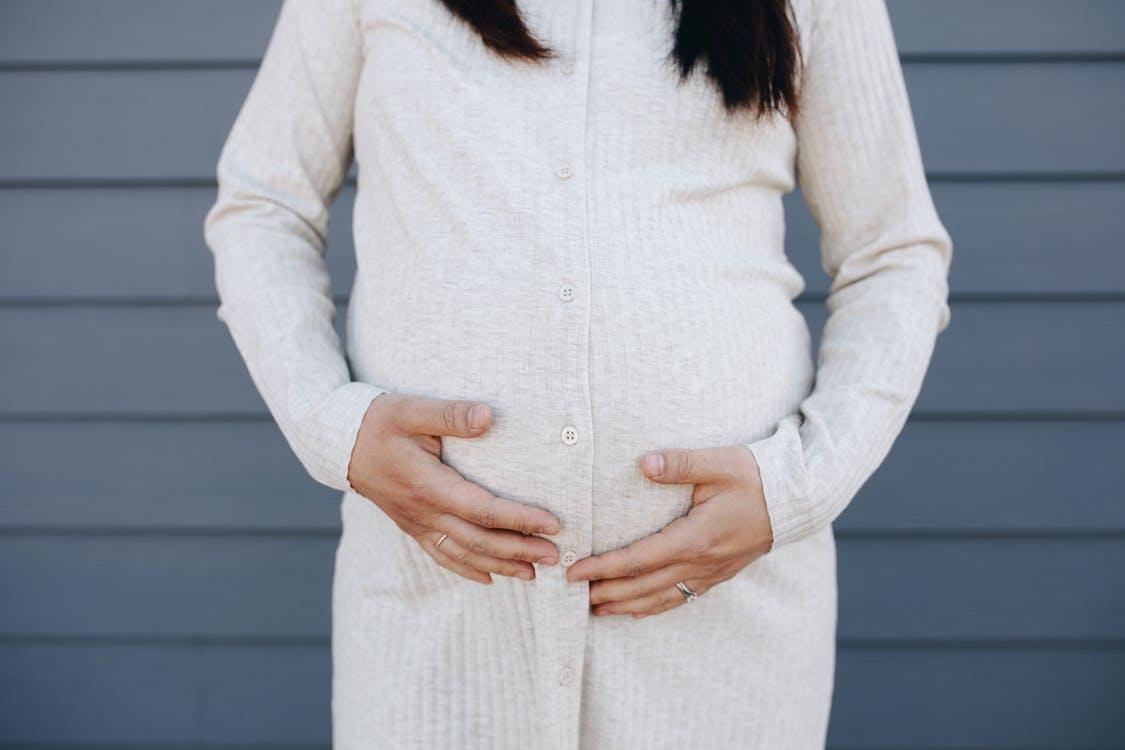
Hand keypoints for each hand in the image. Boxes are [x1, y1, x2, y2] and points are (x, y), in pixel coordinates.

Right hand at [347, 393, 561, 584]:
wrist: (338, 444)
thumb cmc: (377, 423)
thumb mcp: (411, 410)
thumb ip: (451, 414)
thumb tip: (488, 417)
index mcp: (429, 486)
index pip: (484, 509)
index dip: (520, 519)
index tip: (553, 524)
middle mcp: (424, 513)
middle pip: (479, 540)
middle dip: (520, 550)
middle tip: (556, 556)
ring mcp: (417, 523)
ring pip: (464, 554)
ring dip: (500, 565)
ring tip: (533, 573)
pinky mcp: (411, 526)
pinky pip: (442, 555)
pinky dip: (467, 569)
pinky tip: (489, 578)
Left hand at [566, 444, 772, 616]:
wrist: (795, 498)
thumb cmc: (755, 477)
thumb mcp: (718, 463)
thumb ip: (679, 464)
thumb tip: (643, 463)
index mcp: (695, 538)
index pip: (638, 559)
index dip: (603, 567)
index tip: (575, 571)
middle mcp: (701, 563)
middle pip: (643, 586)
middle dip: (606, 592)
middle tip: (573, 594)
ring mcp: (711, 573)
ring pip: (661, 598)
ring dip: (626, 606)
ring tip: (596, 609)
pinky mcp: (719, 574)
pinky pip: (681, 598)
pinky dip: (654, 607)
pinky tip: (638, 611)